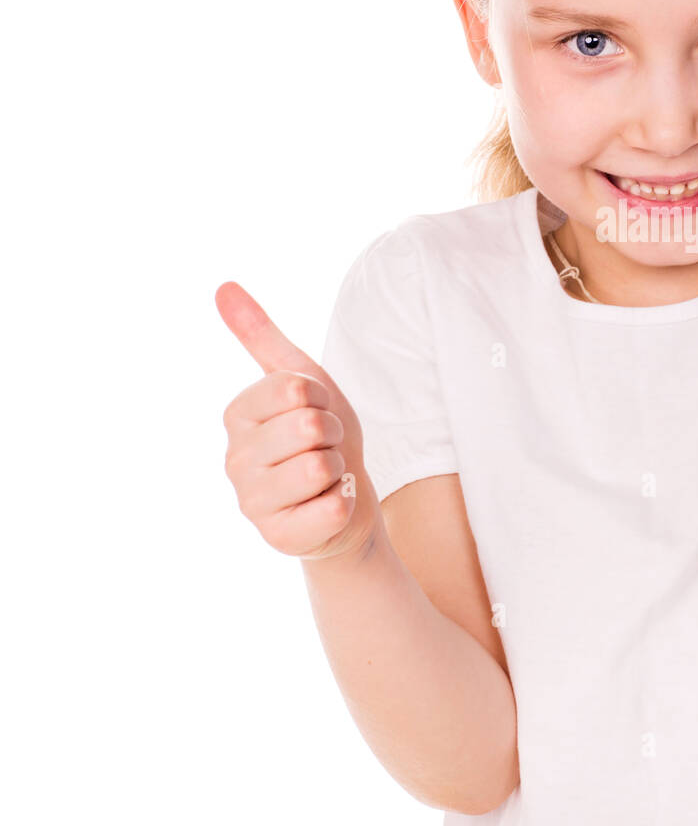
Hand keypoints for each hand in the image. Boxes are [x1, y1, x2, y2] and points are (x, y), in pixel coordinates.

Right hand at [216, 281, 380, 559]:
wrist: (346, 499)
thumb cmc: (323, 436)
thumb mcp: (301, 379)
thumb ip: (261, 336)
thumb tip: (223, 286)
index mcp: (237, 415)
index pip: (295, 387)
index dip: (323, 398)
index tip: (317, 412)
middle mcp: (234, 460)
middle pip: (310, 425)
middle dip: (335, 434)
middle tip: (324, 448)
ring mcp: (252, 503)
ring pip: (321, 466)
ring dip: (340, 468)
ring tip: (325, 477)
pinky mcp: (280, 538)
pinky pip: (331, 508)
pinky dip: (344, 502)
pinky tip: (329, 505)